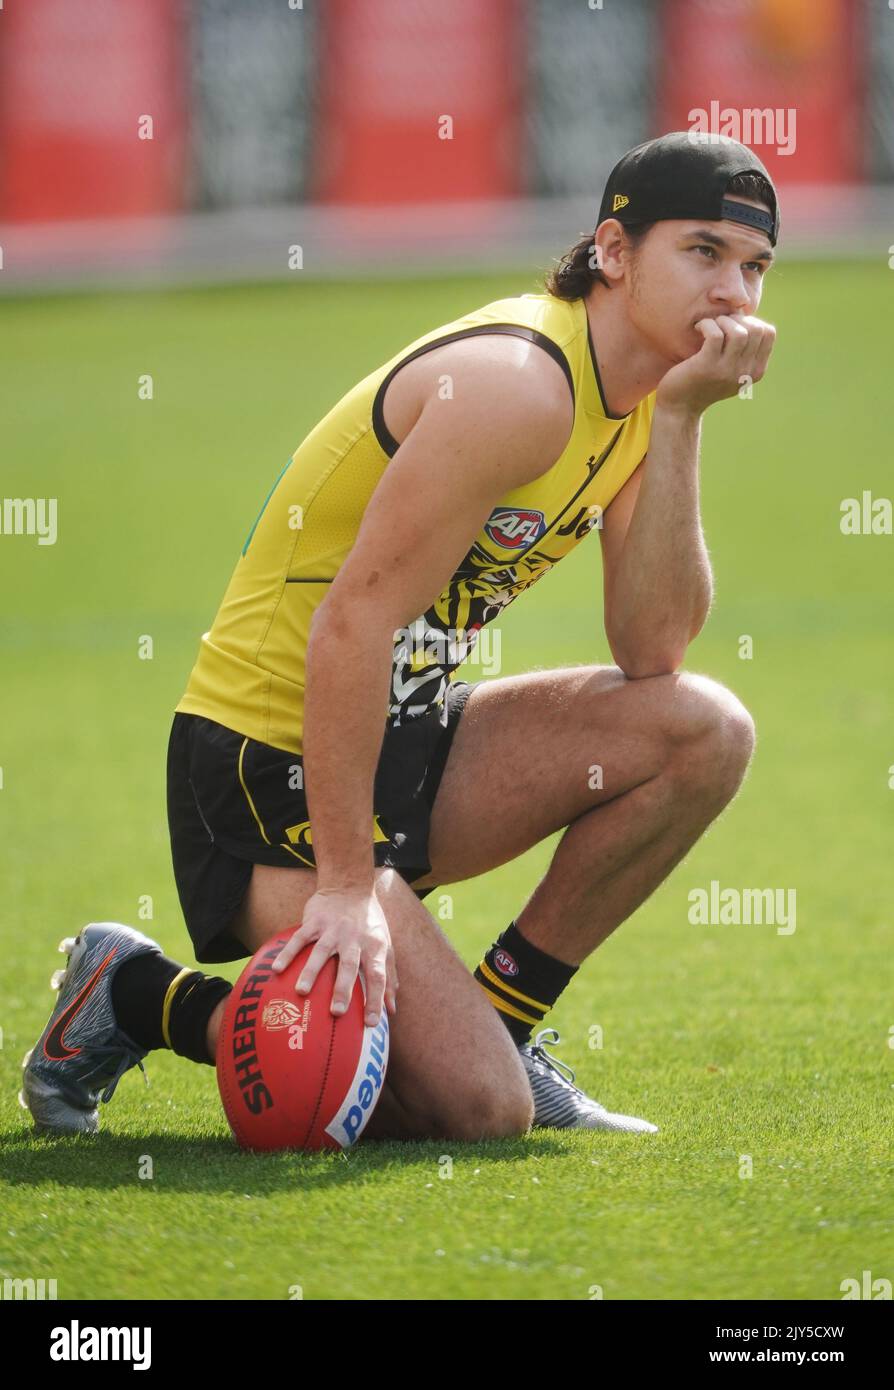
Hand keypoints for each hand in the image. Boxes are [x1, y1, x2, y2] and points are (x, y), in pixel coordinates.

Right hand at [270, 887, 396, 1026]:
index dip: (376, 998)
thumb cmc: (369, 922)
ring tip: (302, 992)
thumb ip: (389, 976)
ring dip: (311, 972)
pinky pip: (300, 938)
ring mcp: (333, 929)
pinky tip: (278, 969)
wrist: (350, 886)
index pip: (378, 975)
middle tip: (337, 1011)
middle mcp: (354, 938)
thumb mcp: (385, 945)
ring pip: (321, 952)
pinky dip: (289, 953)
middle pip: (350, 965)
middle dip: (343, 988)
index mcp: (374, 946)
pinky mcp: (314, 921)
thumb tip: (392, 1009)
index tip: (371, 1022)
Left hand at [655, 314, 776, 417]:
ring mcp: (727, 371)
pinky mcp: (707, 367)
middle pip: (756, 329)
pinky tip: (698, 328)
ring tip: (710, 326)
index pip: (769, 333)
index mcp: (756, 371)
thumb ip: (744, 350)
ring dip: (723, 321)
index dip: (751, 320)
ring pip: (739, 331)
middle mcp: (745, 372)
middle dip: (737, 318)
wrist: (680, 407)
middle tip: (719, 324)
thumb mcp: (731, 369)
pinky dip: (707, 325)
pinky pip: (716, 334)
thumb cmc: (703, 381)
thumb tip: (746, 314)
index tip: (733, 325)